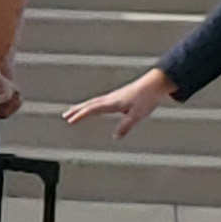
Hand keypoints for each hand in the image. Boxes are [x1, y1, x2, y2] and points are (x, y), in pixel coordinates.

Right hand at [61, 68, 175, 138]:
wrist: (155, 84)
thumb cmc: (146, 98)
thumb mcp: (137, 115)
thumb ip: (125, 127)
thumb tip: (116, 137)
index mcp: (112, 102)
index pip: (92, 109)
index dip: (80, 114)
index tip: (70, 120)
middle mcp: (110, 98)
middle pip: (89, 104)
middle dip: (76, 110)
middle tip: (65, 115)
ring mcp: (113, 96)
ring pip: (93, 102)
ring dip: (82, 107)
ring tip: (73, 111)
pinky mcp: (117, 96)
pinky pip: (99, 101)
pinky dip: (91, 105)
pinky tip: (91, 108)